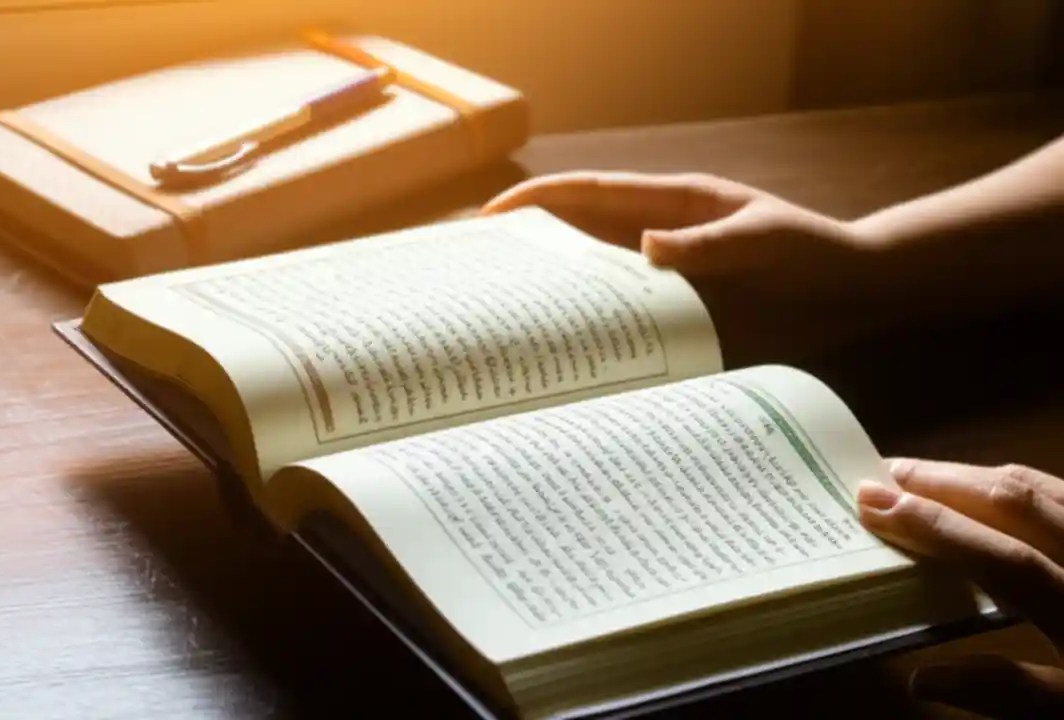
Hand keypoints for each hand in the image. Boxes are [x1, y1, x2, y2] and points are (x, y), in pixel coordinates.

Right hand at [482, 171, 886, 296]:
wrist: (854, 291)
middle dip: (529, 248)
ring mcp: (666, 277)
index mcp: (672, 203)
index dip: (541, 201)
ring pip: (594, 282)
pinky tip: (568, 357)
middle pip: (580, 236)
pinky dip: (594, 332)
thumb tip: (646, 247)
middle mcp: (659, 238)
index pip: (593, 194)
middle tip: (476, 273)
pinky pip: (626, 319)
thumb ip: (710, 245)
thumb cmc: (813, 252)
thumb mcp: (766, 241)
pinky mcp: (679, 313)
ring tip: (504, 321)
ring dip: (554, 295)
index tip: (492, 216)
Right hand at [858, 460, 1063, 718]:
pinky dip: (1026, 485)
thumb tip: (920, 677)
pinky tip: (999, 489)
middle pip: (1021, 501)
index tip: (869, 502)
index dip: (934, 529)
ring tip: (926, 475)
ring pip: (1050, 486)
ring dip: (980, 476)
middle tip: (883, 473)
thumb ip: (1008, 693)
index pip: (1003, 559)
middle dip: (946, 482)